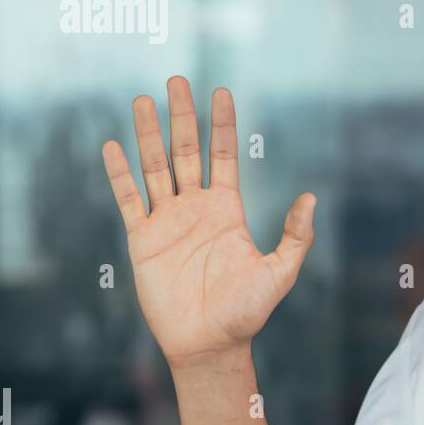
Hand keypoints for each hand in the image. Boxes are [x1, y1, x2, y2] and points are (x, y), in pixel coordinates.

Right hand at [101, 76, 315, 367]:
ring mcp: (167, 221)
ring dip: (148, 134)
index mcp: (228, 209)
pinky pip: (128, 200)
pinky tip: (113, 145)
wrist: (209, 344)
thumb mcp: (280, 272)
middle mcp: (196, 208)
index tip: (220, 91)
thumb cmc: (246, 312)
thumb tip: (311, 198)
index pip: (223, 155)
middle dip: (182, 117)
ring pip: (154, 167)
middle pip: (185, 151)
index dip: (222, 125)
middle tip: (177, 80)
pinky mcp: (142, 240)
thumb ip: (295, 236)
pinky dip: (119, 174)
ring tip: (143, 99)